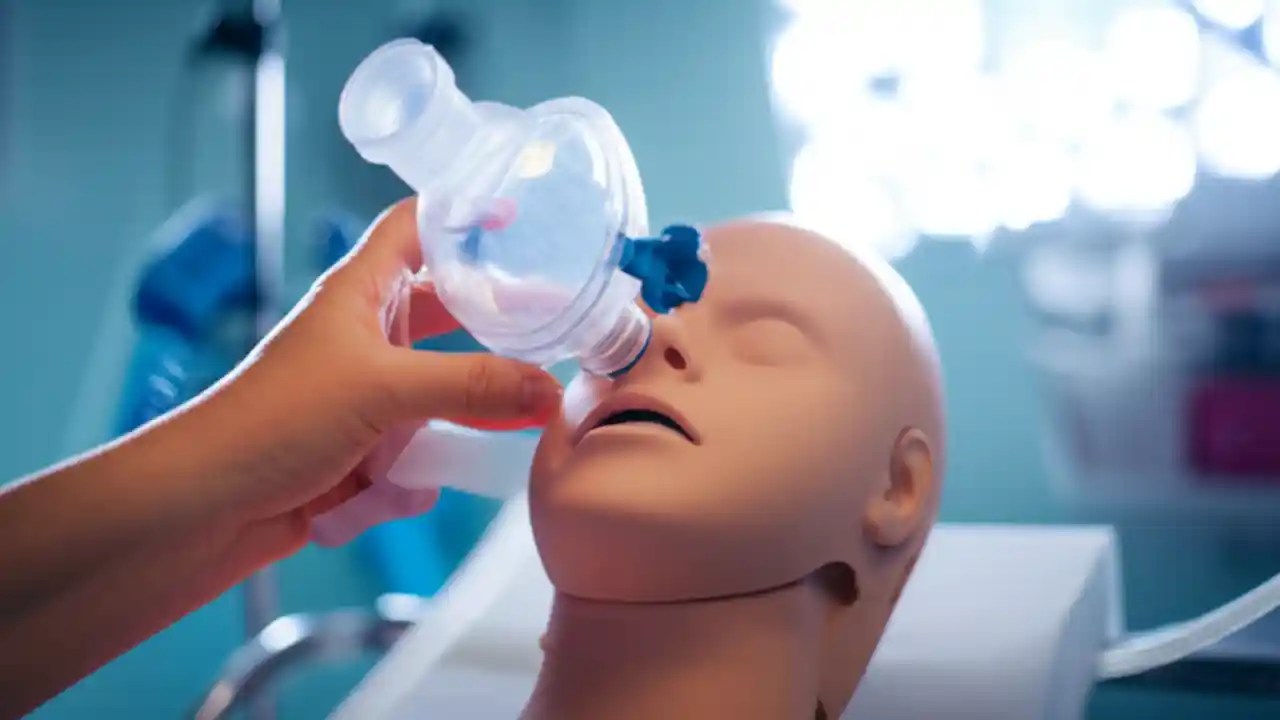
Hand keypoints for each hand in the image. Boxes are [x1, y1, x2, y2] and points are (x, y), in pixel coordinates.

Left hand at [172, 197, 561, 557]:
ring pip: (444, 389)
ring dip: (466, 413)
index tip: (520, 218)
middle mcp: (367, 336)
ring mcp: (367, 395)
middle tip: (554, 332)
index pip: (416, 228)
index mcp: (358, 292)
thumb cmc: (269, 421)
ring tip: (515, 421)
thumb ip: (471, 386)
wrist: (201, 509)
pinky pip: (423, 450)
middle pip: (447, 312)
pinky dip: (424, 471)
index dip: (464, 216)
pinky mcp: (365, 450)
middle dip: (495, 329)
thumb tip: (548, 389)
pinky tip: (415, 486)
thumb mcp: (382, 390)